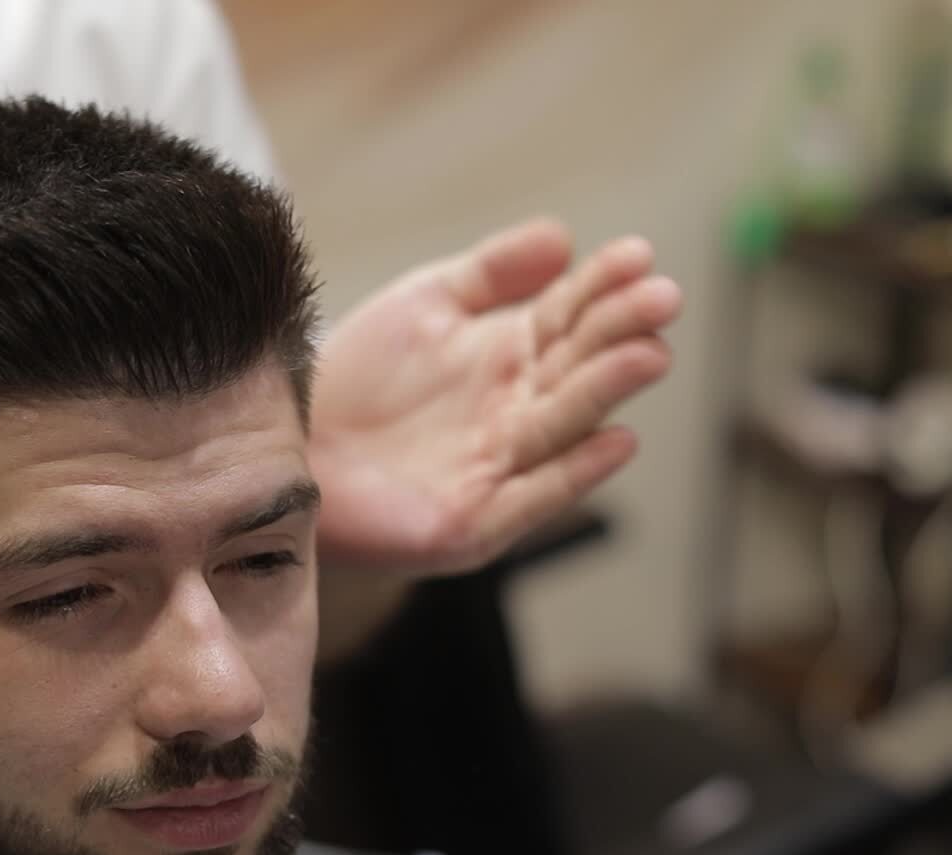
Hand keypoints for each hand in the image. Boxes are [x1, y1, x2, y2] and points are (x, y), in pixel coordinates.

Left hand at [308, 218, 679, 575]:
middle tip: (662, 297)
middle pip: (577, 365)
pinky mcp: (473, 521)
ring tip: (649, 354)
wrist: (289, 449)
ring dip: (608, 390)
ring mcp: (499, 466)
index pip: (569, 313)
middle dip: (620, 332)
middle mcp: (516, 409)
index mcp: (510, 354)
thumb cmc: (356, 379)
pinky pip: (533, 496)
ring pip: (563, 424)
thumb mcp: (423, 306)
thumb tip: (564, 236)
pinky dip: (575, 472)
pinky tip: (616, 441)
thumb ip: (490, 273)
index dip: (603, 285)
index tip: (639, 255)